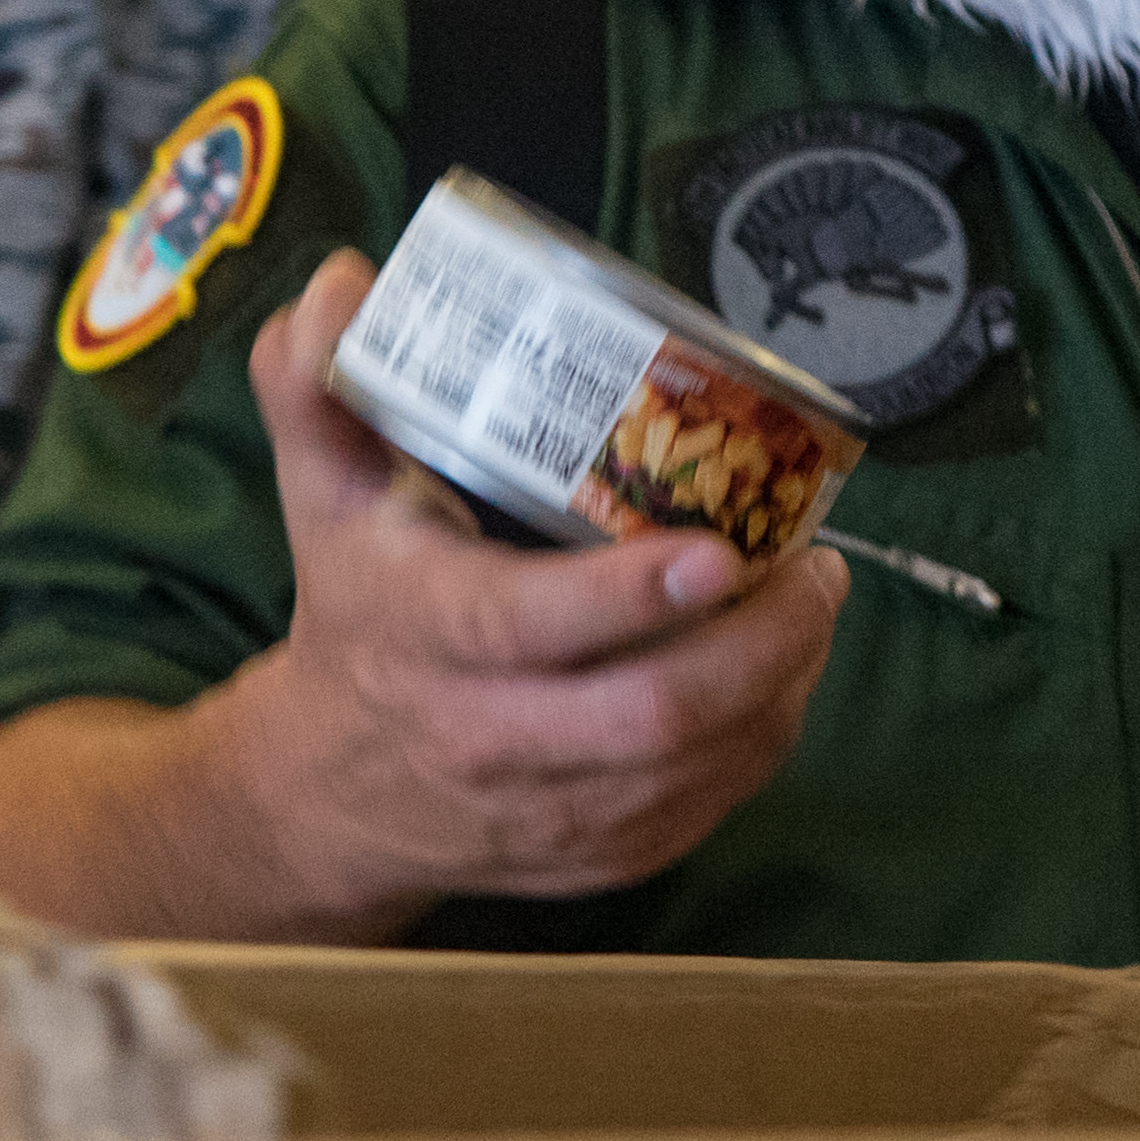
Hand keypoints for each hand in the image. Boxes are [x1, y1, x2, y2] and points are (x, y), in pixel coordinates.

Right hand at [207, 254, 848, 926]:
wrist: (326, 791)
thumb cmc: (354, 611)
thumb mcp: (322, 495)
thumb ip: (322, 387)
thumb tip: (341, 284)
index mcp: (423, 634)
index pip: (529, 624)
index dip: (630, 594)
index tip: (718, 547)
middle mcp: (486, 736)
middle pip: (649, 714)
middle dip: (759, 641)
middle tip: (817, 565)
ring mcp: (546, 811)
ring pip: (694, 767)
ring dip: (781, 684)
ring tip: (817, 599)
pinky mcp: (594, 856)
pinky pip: (705, 809)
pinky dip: (764, 741)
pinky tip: (786, 671)